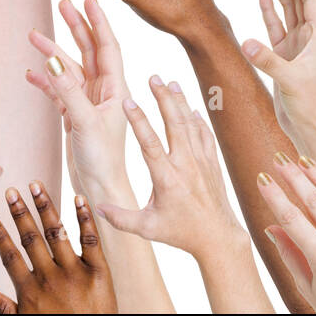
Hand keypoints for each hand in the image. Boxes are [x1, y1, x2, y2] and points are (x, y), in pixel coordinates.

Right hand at [0, 185, 116, 313]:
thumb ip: (4, 308)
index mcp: (30, 292)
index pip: (10, 257)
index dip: (0, 237)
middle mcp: (50, 279)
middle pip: (31, 239)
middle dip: (19, 213)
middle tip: (11, 191)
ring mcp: (74, 273)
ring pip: (56, 232)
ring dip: (45, 206)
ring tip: (36, 185)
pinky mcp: (98, 272)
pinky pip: (90, 240)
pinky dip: (84, 217)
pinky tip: (79, 197)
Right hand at [25, 0, 130, 195]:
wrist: (101, 190)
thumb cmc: (103, 160)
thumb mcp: (85, 121)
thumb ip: (68, 91)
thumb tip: (52, 59)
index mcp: (116, 88)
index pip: (107, 46)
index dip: (98, 21)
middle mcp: (105, 91)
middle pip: (89, 50)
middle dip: (76, 27)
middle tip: (63, 3)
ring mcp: (90, 102)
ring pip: (70, 69)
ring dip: (53, 53)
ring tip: (33, 36)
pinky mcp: (76, 116)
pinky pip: (59, 91)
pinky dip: (46, 82)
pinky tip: (31, 73)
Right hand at [95, 78, 246, 261]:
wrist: (218, 238)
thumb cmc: (181, 234)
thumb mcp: (147, 229)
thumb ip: (121, 218)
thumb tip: (97, 206)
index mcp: (167, 179)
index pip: (150, 144)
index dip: (139, 121)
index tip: (128, 100)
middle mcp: (186, 166)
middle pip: (174, 124)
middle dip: (163, 98)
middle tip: (153, 77)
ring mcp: (201, 162)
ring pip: (190, 124)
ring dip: (180, 102)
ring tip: (170, 82)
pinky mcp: (212, 162)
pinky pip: (205, 134)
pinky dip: (197, 119)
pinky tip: (191, 107)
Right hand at [240, 0, 315, 137]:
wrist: (311, 129)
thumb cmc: (309, 106)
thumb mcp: (289, 81)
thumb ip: (267, 60)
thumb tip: (246, 42)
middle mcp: (310, 37)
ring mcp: (297, 45)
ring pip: (287, 7)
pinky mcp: (285, 56)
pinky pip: (277, 25)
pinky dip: (269, 8)